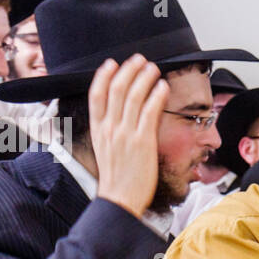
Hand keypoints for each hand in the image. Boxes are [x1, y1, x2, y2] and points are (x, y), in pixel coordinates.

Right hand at [89, 54, 168, 217]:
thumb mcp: (104, 150)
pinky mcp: (142, 141)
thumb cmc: (116, 178)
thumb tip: (116, 116)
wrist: (119, 199)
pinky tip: (162, 86)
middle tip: (139, 59)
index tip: (111, 63)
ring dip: (144, 77)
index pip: (96, 95)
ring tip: (153, 67)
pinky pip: (150, 112)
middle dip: (129, 70)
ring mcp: (126, 134)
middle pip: (117, 89)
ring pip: (134, 96)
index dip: (103, 76)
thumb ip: (108, 131)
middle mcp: (110, 128)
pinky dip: (156, 96)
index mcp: (98, 129)